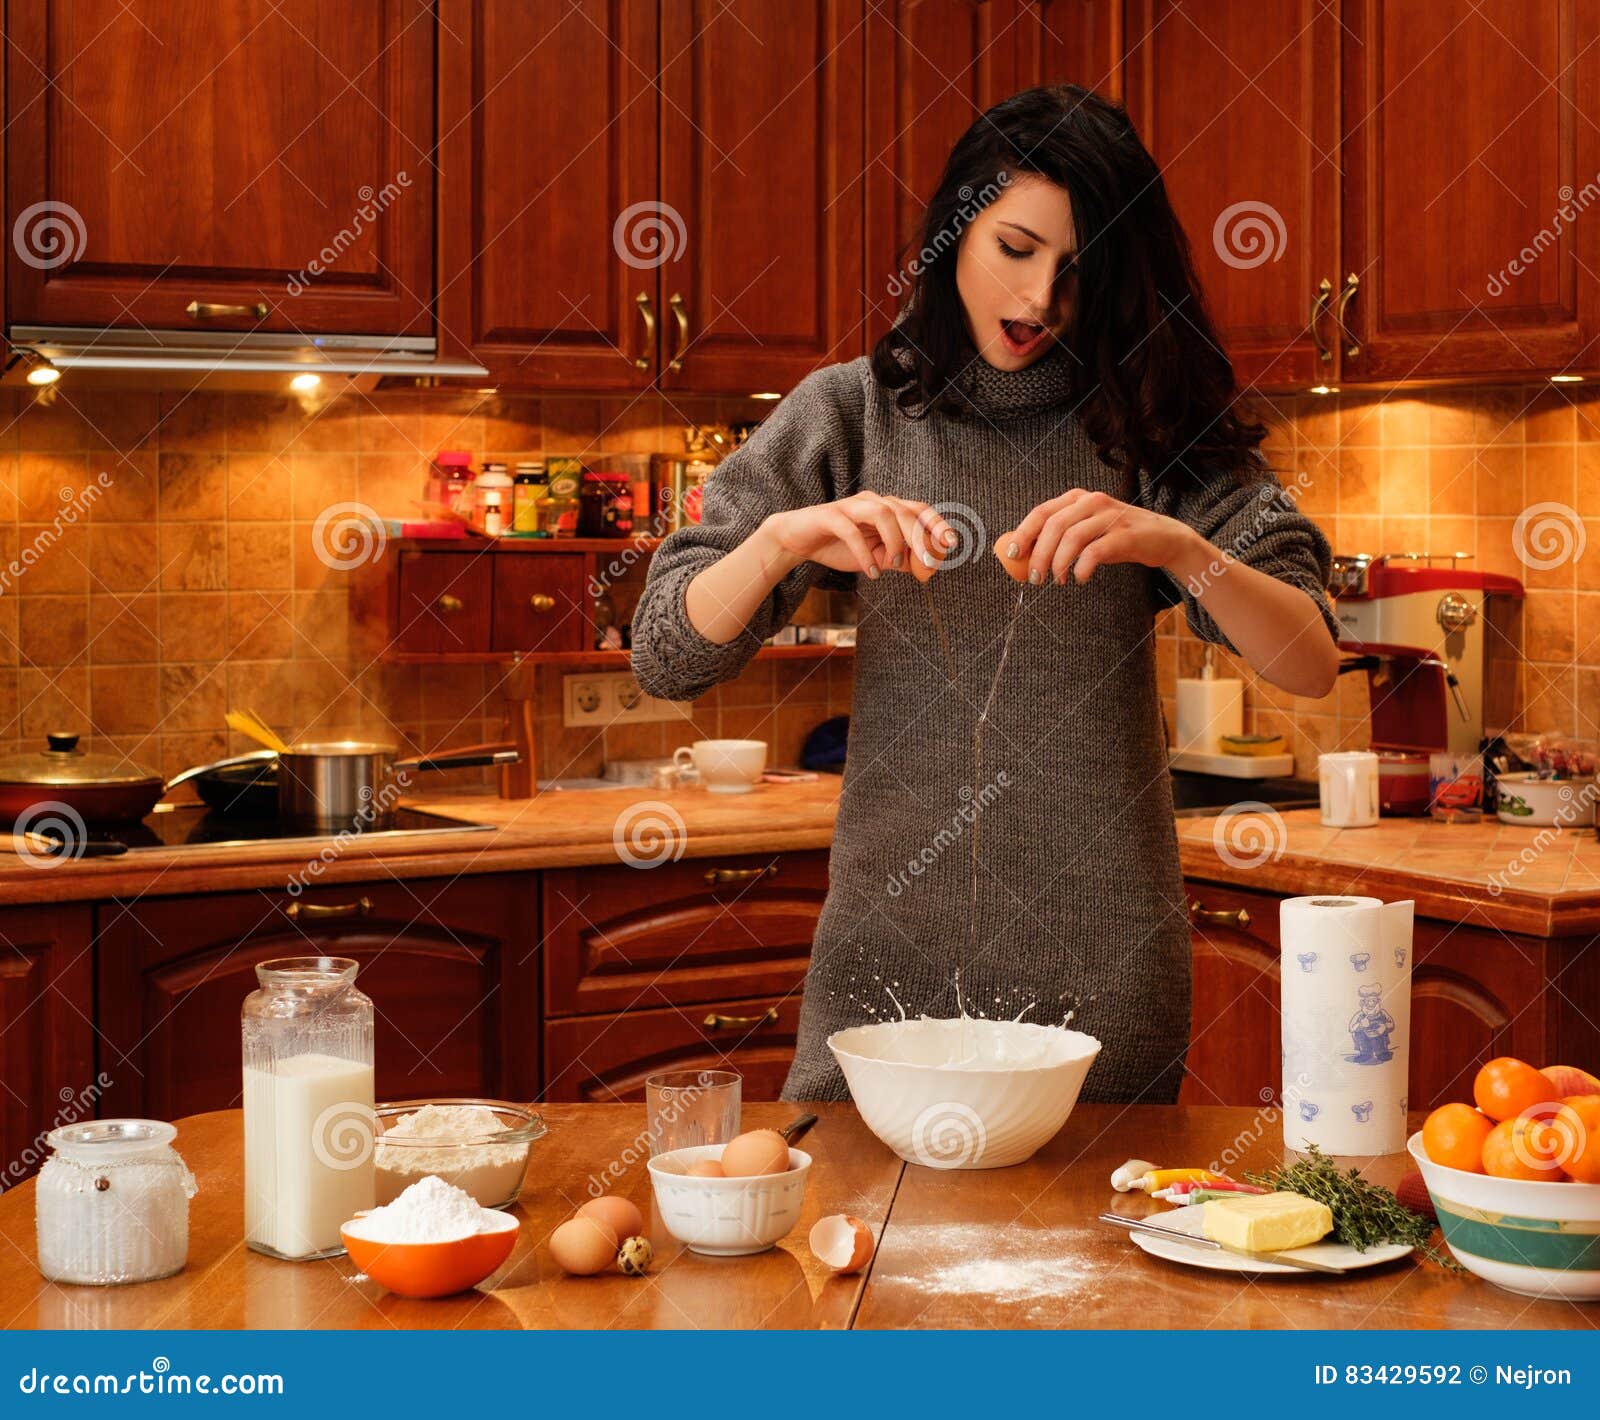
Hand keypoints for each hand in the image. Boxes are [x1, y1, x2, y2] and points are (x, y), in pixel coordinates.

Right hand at [761, 492, 956, 580]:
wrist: (797, 540)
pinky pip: (851, 530)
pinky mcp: (829, 516)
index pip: (918, 509)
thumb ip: (900, 560)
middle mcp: (872, 501)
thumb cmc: (839, 546)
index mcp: (886, 508)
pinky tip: (870, 572)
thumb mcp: (876, 558)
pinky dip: (864, 552)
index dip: (937, 523)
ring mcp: (850, 506)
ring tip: (892, 565)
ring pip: (882, 512)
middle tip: (926, 561)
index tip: (951, 542)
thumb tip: (926, 568)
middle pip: (904, 510)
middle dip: (919, 536)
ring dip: (894, 541)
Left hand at [998, 488, 1206, 584]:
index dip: (1024, 533)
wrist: (1163, 537)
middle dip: (1039, 555)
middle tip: (1035, 579)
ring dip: (1058, 563)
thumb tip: (1023, 556)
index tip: (1013, 554)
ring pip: (1073, 537)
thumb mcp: (1086, 530)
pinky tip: (1080, 578)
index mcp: (1077, 498)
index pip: (1042, 512)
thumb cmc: (1116, 536)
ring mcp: (1110, 516)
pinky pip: (1096, 551)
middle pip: (1054, 526)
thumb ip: (1059, 536)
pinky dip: (1082, 568)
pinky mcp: (1126, 534)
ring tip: (1058, 580)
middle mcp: (1092, 502)